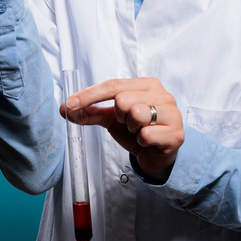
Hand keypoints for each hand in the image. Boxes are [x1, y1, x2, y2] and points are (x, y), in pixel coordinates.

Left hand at [63, 77, 183, 181]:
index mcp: (146, 85)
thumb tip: (64, 108)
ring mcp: (172, 113)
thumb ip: (90, 112)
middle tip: (129, 124)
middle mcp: (162, 94)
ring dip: (132, 129)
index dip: (90, 94)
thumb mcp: (112, 119)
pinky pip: (146, 134)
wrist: (157, 156)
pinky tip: (148, 142)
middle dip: (120, 116)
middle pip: (123, 99)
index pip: (113, 85)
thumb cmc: (137, 131)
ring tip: (139, 132)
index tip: (70, 104)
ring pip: (136, 114)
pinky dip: (141, 141)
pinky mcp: (176, 133)